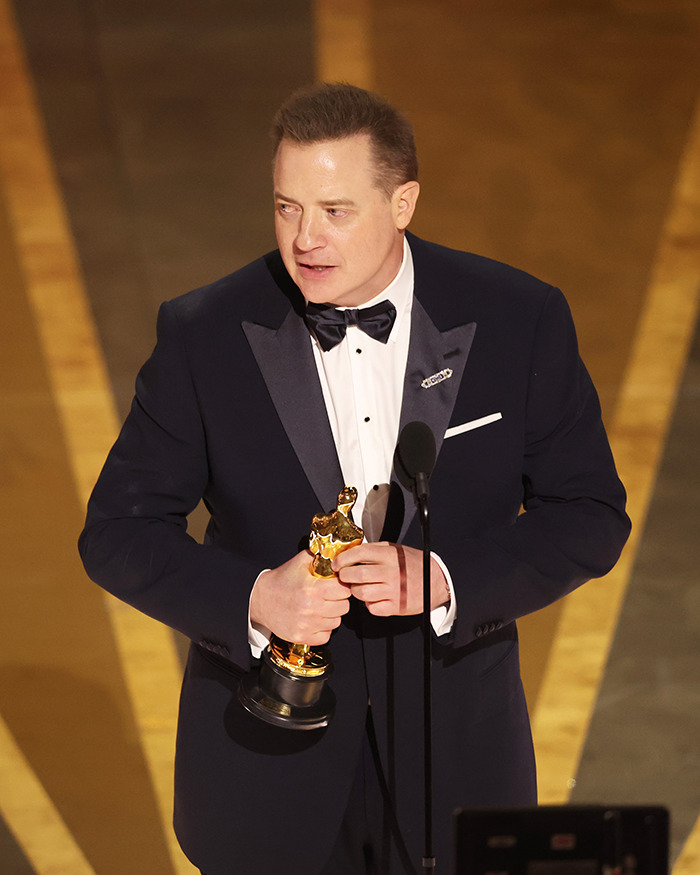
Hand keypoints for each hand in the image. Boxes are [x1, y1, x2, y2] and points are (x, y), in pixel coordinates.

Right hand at [250, 550, 351, 645]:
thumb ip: (320, 556)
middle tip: (329, 595)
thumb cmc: (281, 580)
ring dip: (331, 614)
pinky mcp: (302, 637)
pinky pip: (326, 636)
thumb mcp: (300, 562)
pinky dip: (323, 628)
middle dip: (339, 599)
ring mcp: (307, 625)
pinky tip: (315, 619)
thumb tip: (338, 555)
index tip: (336, 585)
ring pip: (337, 622)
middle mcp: (311, 609)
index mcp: (312, 589)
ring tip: (320, 606)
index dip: (342, 585)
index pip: (345, 590)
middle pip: (344, 607)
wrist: (260, 599)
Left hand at [332, 542, 449, 616]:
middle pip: (355, 575)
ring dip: (356, 590)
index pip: (358, 554)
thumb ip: (373, 550)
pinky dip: (369, 604)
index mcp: (389, 555)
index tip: (336, 564)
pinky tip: (374, 597)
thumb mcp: (395, 549)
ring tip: (361, 586)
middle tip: (345, 576)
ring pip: (360, 593)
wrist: (436, 581)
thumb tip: (349, 552)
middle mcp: (391, 572)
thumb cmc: (413, 564)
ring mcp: (393, 590)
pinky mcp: (396, 606)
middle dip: (344, 576)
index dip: (342, 559)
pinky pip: (371, 608)